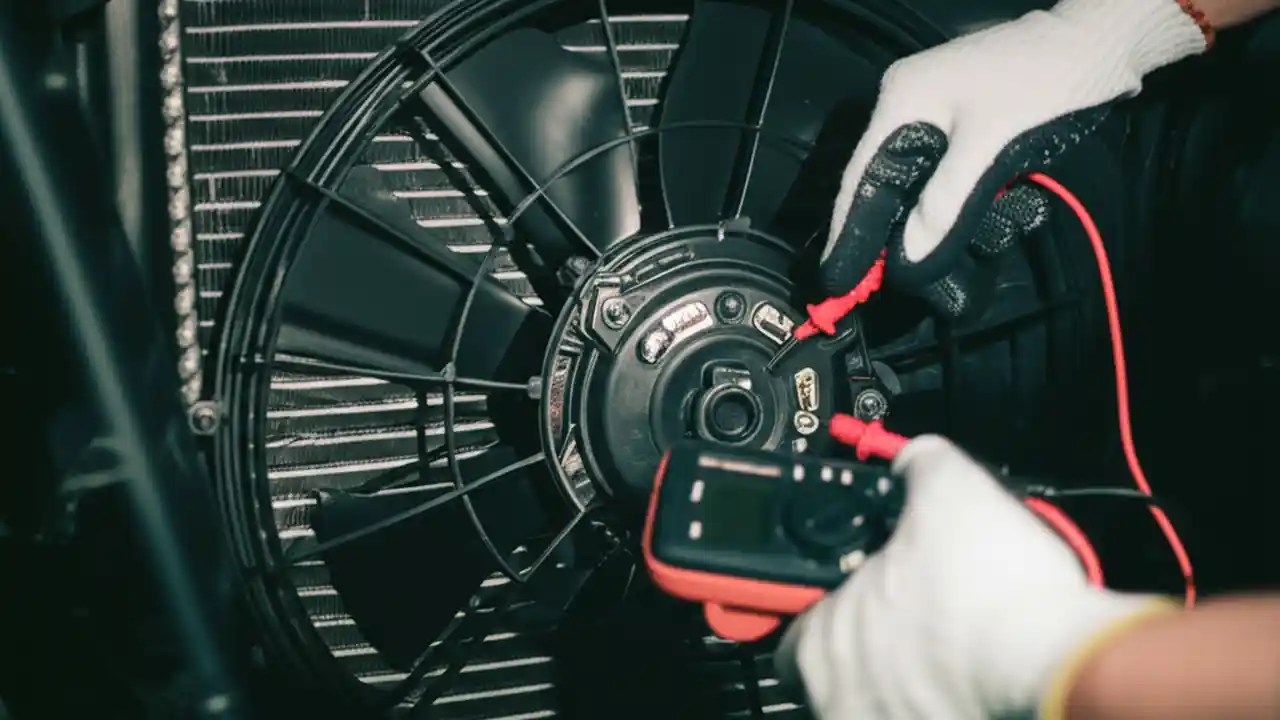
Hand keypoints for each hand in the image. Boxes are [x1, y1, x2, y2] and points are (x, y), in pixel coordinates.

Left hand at [774, 435, 1172, 719]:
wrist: (1060, 668)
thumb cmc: (994, 595)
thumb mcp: (951, 488)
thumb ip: (919, 466)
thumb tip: (915, 457)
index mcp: (819, 642)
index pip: (801, 623)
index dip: (839, 597)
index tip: (874, 588)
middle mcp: (839, 701)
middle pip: (846, 666)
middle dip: (884, 640)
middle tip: (930, 615)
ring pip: (887, 700)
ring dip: (915, 676)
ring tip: (962, 648)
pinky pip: (930, 714)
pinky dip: (950, 702)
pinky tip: (980, 683)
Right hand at [820, 0, 1207, 317]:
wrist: (1103, 40)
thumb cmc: (1045, 79)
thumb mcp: (992, 143)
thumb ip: (947, 202)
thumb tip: (909, 259)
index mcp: (902, 100)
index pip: (861, 178)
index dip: (848, 233)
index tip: (837, 281)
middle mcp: (912, 108)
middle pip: (892, 188)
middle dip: (909, 234)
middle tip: (911, 281)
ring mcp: (942, 118)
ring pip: (929, 189)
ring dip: (959, 219)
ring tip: (994, 227)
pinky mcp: (971, 129)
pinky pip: (957, 180)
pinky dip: (978, 202)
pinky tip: (1011, 207)